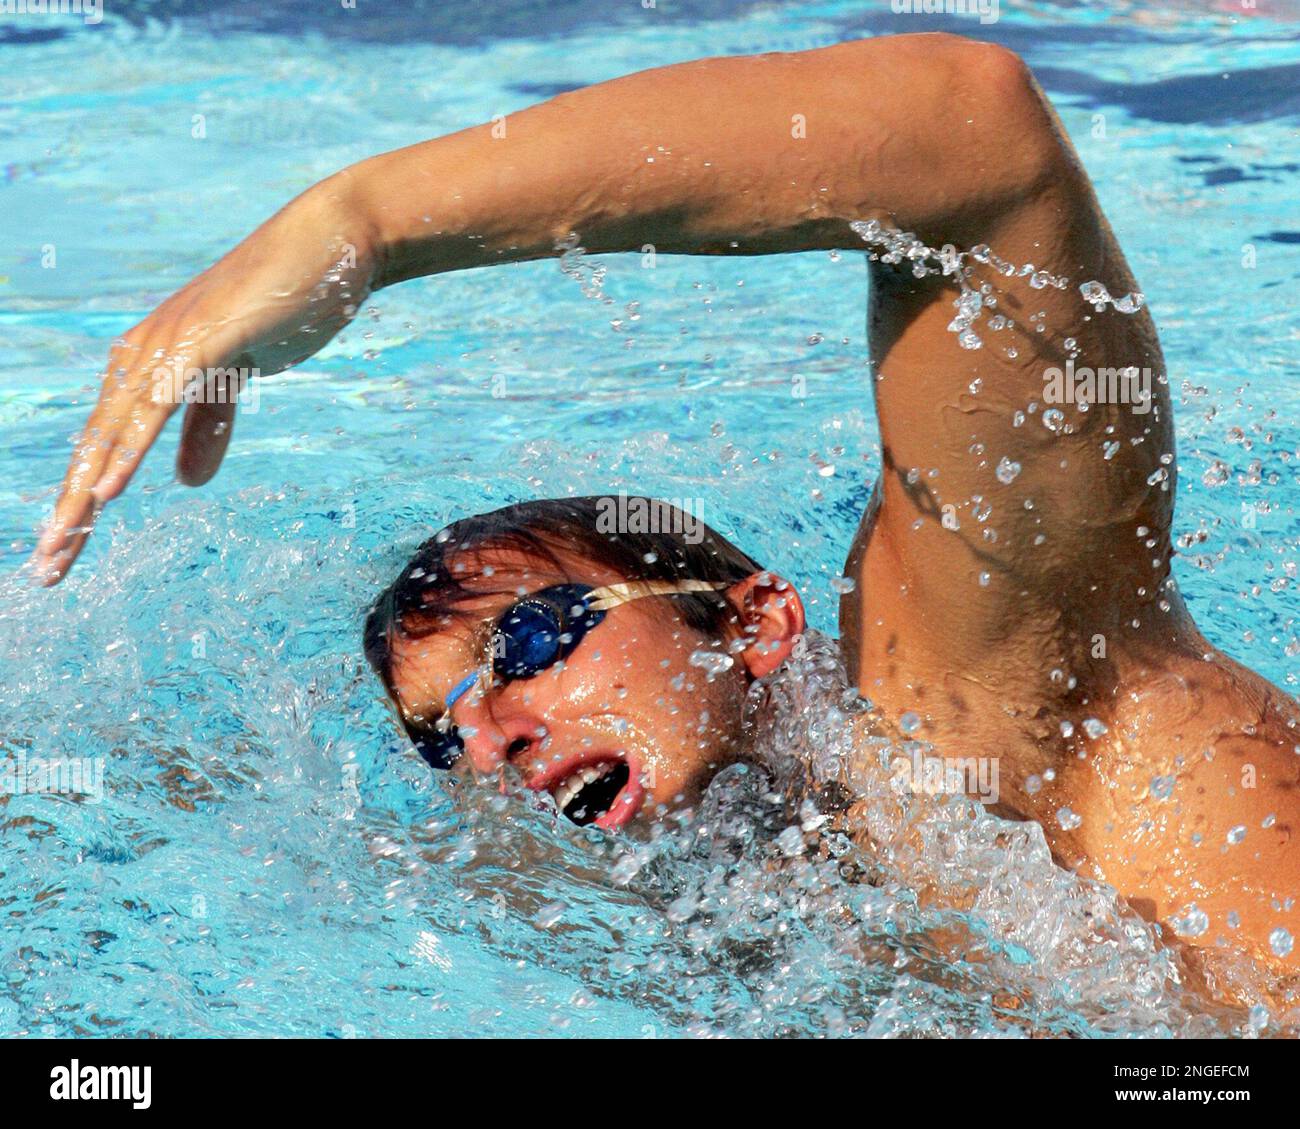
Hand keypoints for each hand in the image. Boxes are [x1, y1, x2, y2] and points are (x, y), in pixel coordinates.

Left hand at [30, 178, 376, 583]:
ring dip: (85, 491)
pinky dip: (129, 449)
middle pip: (96, 444)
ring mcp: (168, 345)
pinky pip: (156, 408)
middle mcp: (144, 353)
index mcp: (150, 362)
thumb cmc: (285, 304)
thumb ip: (207, 427)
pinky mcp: (200, 342)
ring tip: (62, 542)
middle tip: (46, 566)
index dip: (83, 497)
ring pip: (115, 432)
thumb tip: (182, 482)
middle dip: (70, 510)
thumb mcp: (239, 378)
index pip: (107, 442)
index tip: (66, 549)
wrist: (329, 246)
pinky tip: (109, 490)